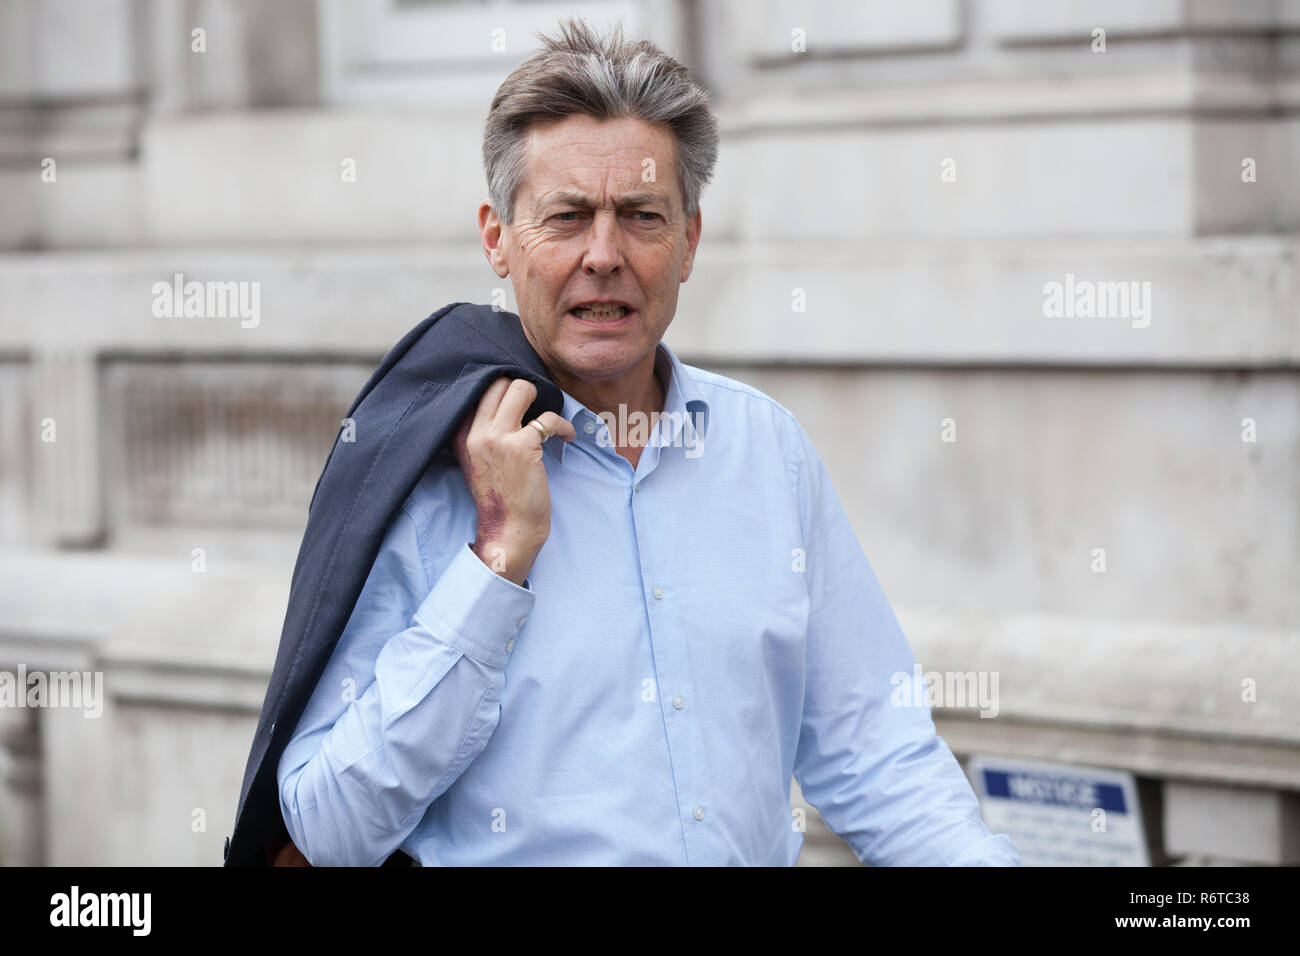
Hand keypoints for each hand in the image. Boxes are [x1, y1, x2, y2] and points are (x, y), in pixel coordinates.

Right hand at [453, 377, 574, 585]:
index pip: (480, 388)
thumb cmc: (499, 497)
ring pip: (522, 389)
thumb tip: (507, 400)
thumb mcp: (477, 460)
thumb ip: (483, 431)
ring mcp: (497, 438)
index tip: (522, 400)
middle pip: (500, 382)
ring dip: (544, 399)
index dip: (504, 387)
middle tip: (538, 405)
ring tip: (551, 420)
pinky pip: (548, 418)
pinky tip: (567, 437)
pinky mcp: (522, 447)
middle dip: (525, 389)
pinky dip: (564, 425)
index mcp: (461, 433)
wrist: (508, 530)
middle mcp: (475, 432)